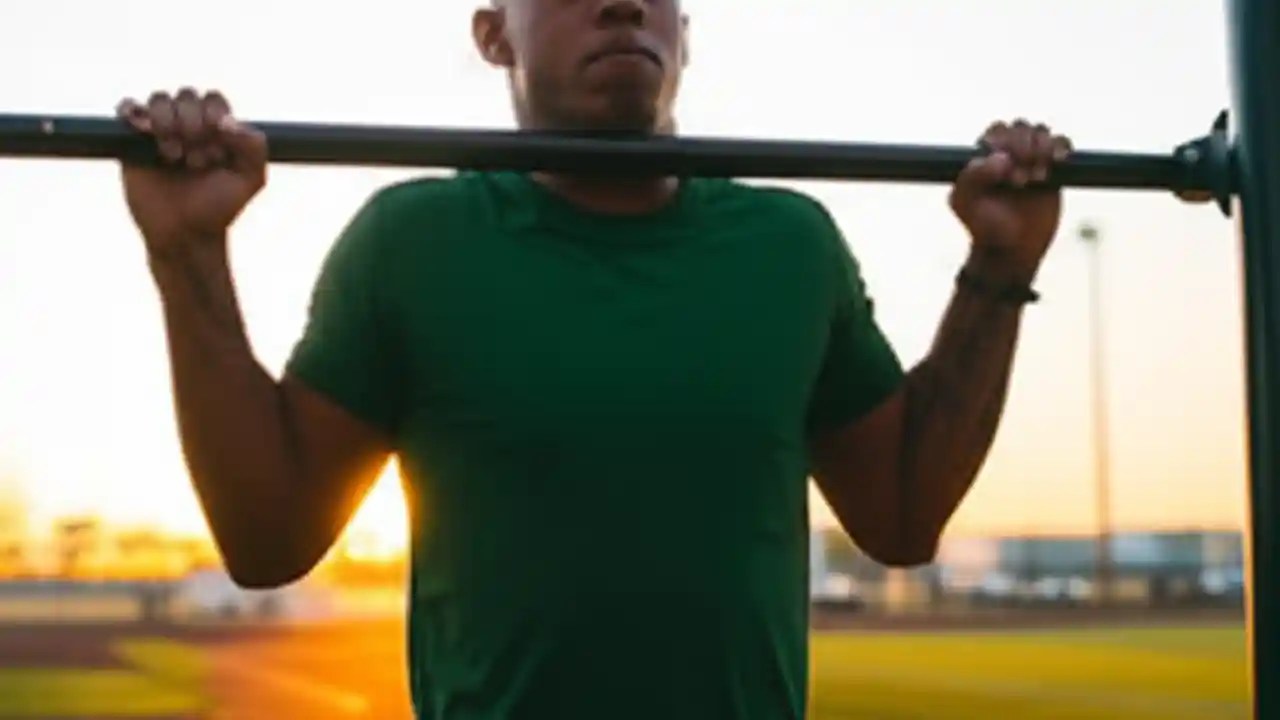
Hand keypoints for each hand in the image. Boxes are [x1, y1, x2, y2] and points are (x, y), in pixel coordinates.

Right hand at [117, 88, 267, 255]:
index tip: (216, 154)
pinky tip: (144, 133)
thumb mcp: (250, 179)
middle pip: (187, 95)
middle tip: (195, 161)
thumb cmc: (219, 206)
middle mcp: (188, 123)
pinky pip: (127, 108)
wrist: (184, 233)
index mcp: (217, 127)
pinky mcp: (131, 140)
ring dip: (166, 123)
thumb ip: (254, 146)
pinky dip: (133, 112)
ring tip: (172, 156)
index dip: (214, 120)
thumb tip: (225, 120)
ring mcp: (159, 129)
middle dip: (192, 126)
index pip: (214, 99)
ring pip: (159, 98)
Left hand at [949, 119, 1073, 282]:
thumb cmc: (983, 226)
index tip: (1005, 170)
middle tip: (1020, 180)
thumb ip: (973, 177)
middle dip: (1023, 148)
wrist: (1012, 249)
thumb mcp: (965, 203)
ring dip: (1041, 148)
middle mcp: (1008, 153)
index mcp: (984, 156)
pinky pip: (1062, 143)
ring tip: (1037, 177)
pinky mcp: (1055, 169)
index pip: (997, 131)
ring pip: (1041, 131)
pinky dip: (1062, 146)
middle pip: (1020, 128)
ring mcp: (1032, 159)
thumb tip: (1001, 158)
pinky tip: (1058, 162)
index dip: (1003, 144)